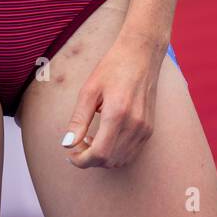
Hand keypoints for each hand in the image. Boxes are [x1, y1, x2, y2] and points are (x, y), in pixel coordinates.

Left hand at [61, 32, 164, 169]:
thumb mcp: (89, 90)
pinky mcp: (149, 129)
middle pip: (110, 161)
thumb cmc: (112, 68)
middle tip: (76, 145)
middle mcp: (135, 125)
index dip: (82, 160)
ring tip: (89, 140)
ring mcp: (145, 129)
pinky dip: (116, 153)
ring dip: (103, 158)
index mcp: (117, 114)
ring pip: (121, 160)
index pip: (100, 154)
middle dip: (89, 160)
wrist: (141, 55)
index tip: (70, 154)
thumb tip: (67, 143)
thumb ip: (78, 119)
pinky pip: (131, 153)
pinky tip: (105, 137)